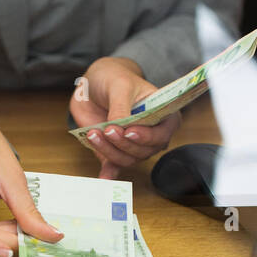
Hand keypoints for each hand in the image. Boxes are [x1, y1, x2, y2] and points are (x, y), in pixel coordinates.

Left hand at [71, 57, 180, 179]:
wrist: (94, 85)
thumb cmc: (114, 78)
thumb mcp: (119, 86)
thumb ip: (121, 108)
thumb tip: (118, 128)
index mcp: (163, 115)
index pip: (163, 133)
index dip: (147, 137)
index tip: (129, 131)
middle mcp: (151, 134)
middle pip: (144, 151)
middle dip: (124, 143)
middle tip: (107, 129)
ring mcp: (133, 145)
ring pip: (127, 159)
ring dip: (109, 150)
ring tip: (93, 133)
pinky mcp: (115, 151)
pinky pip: (113, 166)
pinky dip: (108, 173)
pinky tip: (103, 178)